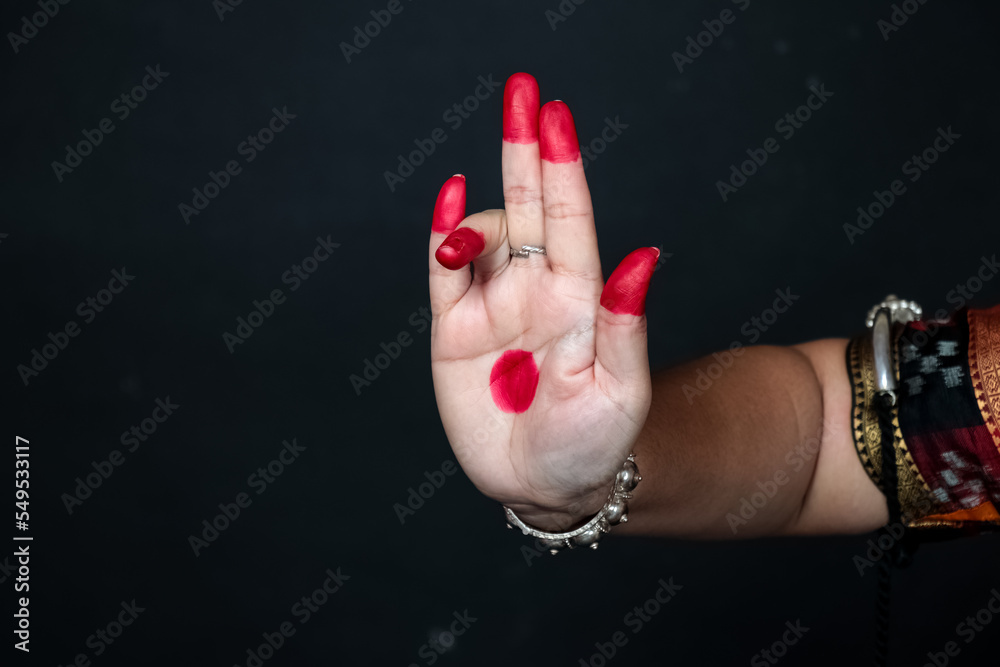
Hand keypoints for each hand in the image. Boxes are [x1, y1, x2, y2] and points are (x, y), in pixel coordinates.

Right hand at [427, 73, 658, 530]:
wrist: (544, 486)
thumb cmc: (594, 442)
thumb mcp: (618, 393)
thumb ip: (625, 327)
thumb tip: (644, 259)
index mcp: (581, 299)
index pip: (570, 220)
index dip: (563, 168)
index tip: (555, 115)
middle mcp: (537, 289)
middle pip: (529, 205)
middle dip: (524, 147)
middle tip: (521, 90)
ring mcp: (494, 305)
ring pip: (484, 234)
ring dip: (474, 218)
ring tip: (462, 239)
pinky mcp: (453, 328)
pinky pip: (444, 272)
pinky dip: (441, 234)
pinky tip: (447, 202)